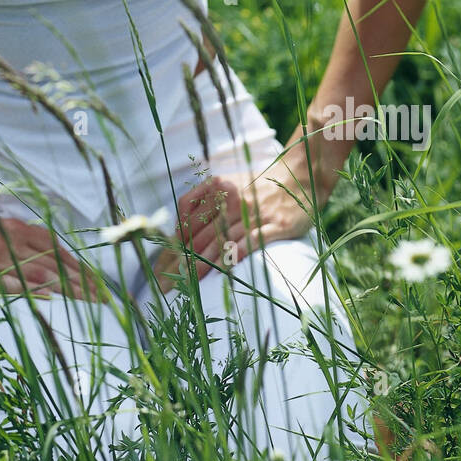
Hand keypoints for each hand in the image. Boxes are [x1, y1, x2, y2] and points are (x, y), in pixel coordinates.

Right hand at [0, 214, 98, 301]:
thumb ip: (19, 245)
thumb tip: (46, 267)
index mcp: (16, 230)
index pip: (57, 250)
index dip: (81, 267)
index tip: (102, 285)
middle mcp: (11, 240)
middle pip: (55, 263)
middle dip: (84, 282)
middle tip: (108, 299)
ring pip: (39, 272)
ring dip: (67, 286)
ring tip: (91, 300)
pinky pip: (6, 281)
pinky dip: (27, 287)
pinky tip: (46, 295)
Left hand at [150, 157, 320, 294]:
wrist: (299, 177)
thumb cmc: (257, 186)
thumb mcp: (227, 184)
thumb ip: (203, 202)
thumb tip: (177, 231)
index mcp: (217, 187)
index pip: (185, 217)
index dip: (171, 242)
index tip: (161, 265)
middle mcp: (233, 199)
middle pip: (200, 234)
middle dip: (180, 261)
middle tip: (165, 283)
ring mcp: (254, 213)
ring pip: (221, 241)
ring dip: (201, 264)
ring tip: (185, 282)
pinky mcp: (275, 225)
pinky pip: (249, 243)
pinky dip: (233, 256)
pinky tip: (220, 270)